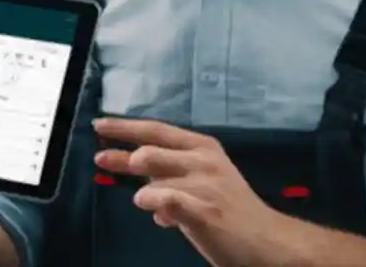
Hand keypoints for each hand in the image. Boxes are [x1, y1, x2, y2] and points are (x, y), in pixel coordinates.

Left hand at [94, 118, 295, 266]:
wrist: (266, 240)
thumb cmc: (232, 210)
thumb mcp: (203, 180)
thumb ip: (171, 174)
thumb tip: (139, 176)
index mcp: (203, 147)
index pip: (156, 130)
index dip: (125, 127)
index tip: (99, 124)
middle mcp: (204, 160)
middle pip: (149, 150)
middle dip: (122, 156)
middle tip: (102, 160)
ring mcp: (205, 185)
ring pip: (153, 179)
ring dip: (145, 195)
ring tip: (149, 203)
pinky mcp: (204, 211)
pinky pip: (165, 201)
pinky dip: (155, 206)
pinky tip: (160, 217)